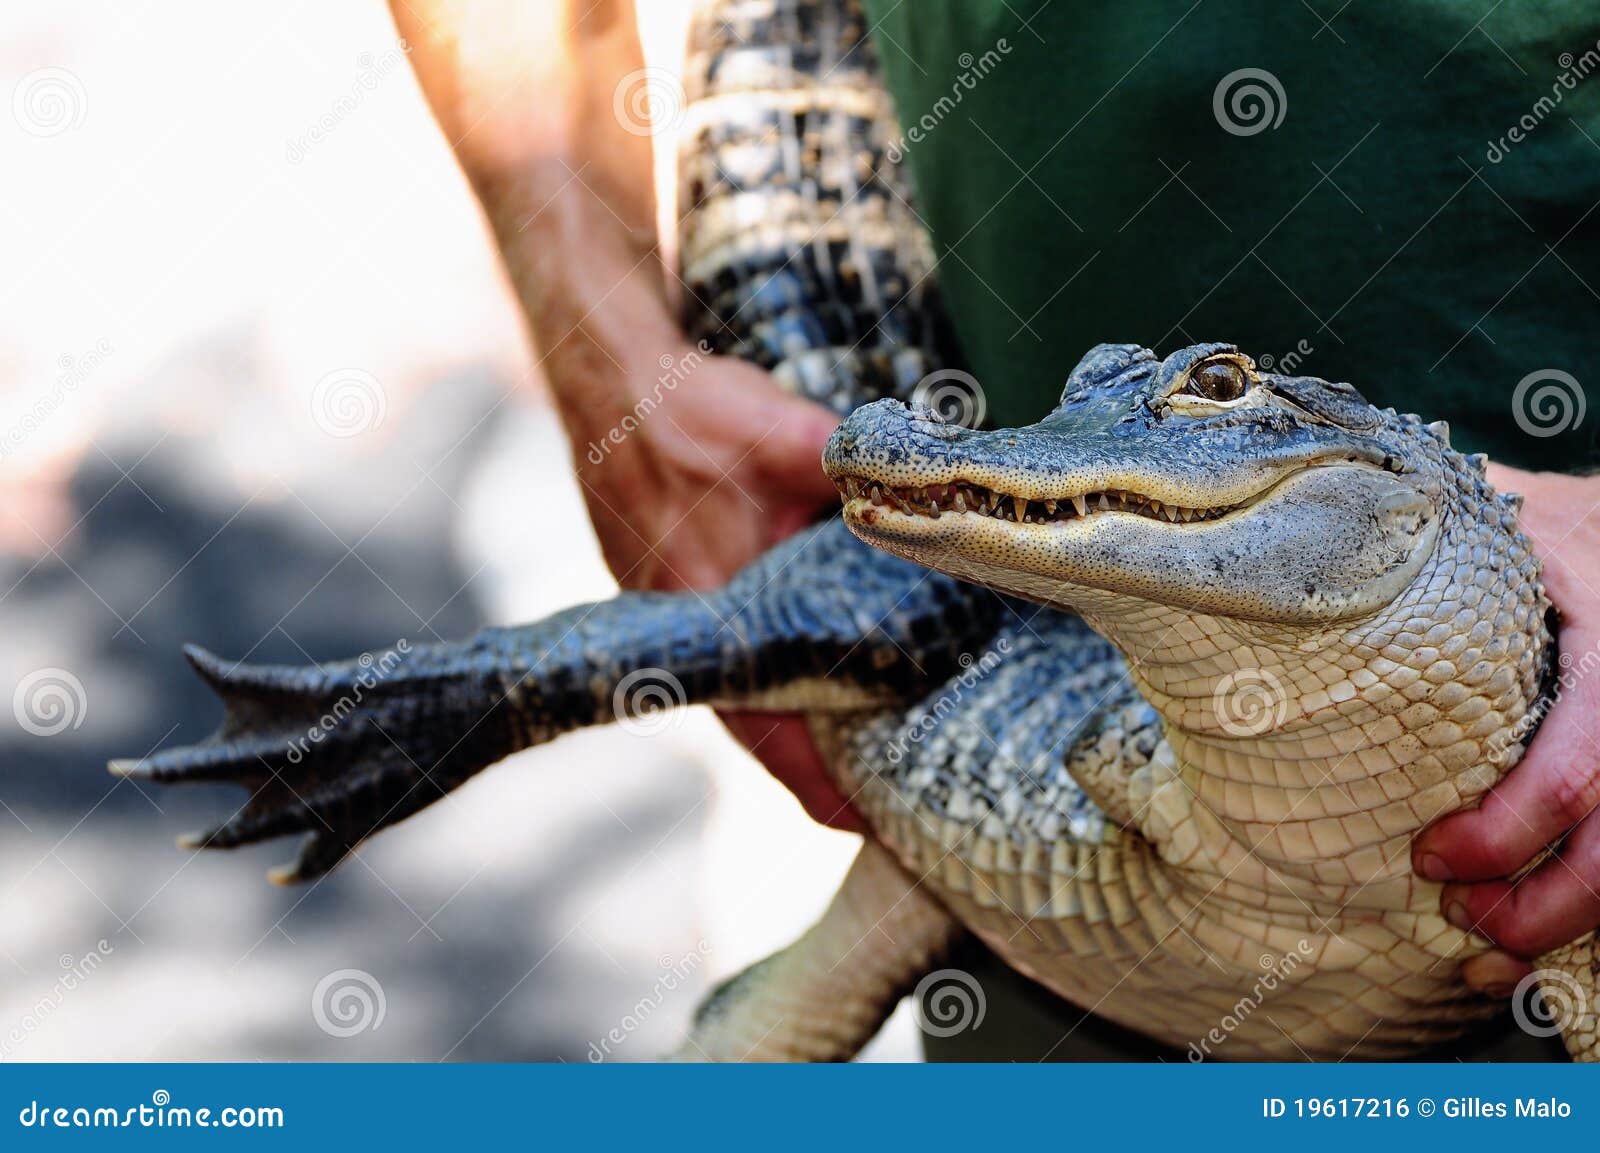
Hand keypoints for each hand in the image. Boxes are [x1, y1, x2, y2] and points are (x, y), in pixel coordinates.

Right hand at [571, 350, 865, 832]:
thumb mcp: (782, 431)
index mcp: (711, 606)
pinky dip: (773, 676)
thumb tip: (924, 489)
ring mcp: (674, 611)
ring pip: (744, 692)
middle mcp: (687, 625)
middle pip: (760, 726)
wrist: (608, 376)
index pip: (767, 728)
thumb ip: (852, 472)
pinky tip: (815, 670)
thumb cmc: (684, 407)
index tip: (866, 826)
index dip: (817, 784)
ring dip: (796, 725)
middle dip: (819, 769)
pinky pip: (731, 654)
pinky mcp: (674, 588)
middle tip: (887, 803)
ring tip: (862, 751)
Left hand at [1413, 465, 1599, 993]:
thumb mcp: (1497, 533)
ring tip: (1480, 952)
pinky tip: (1520, 963)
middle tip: (1456, 917)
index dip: (1504, 831)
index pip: (1575, 767)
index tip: (1427, 859)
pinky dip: (1577, 932)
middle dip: (1538, 904)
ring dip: (1558, 929)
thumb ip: (1424, 554)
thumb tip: (1302, 541)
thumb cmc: (1535, 538)